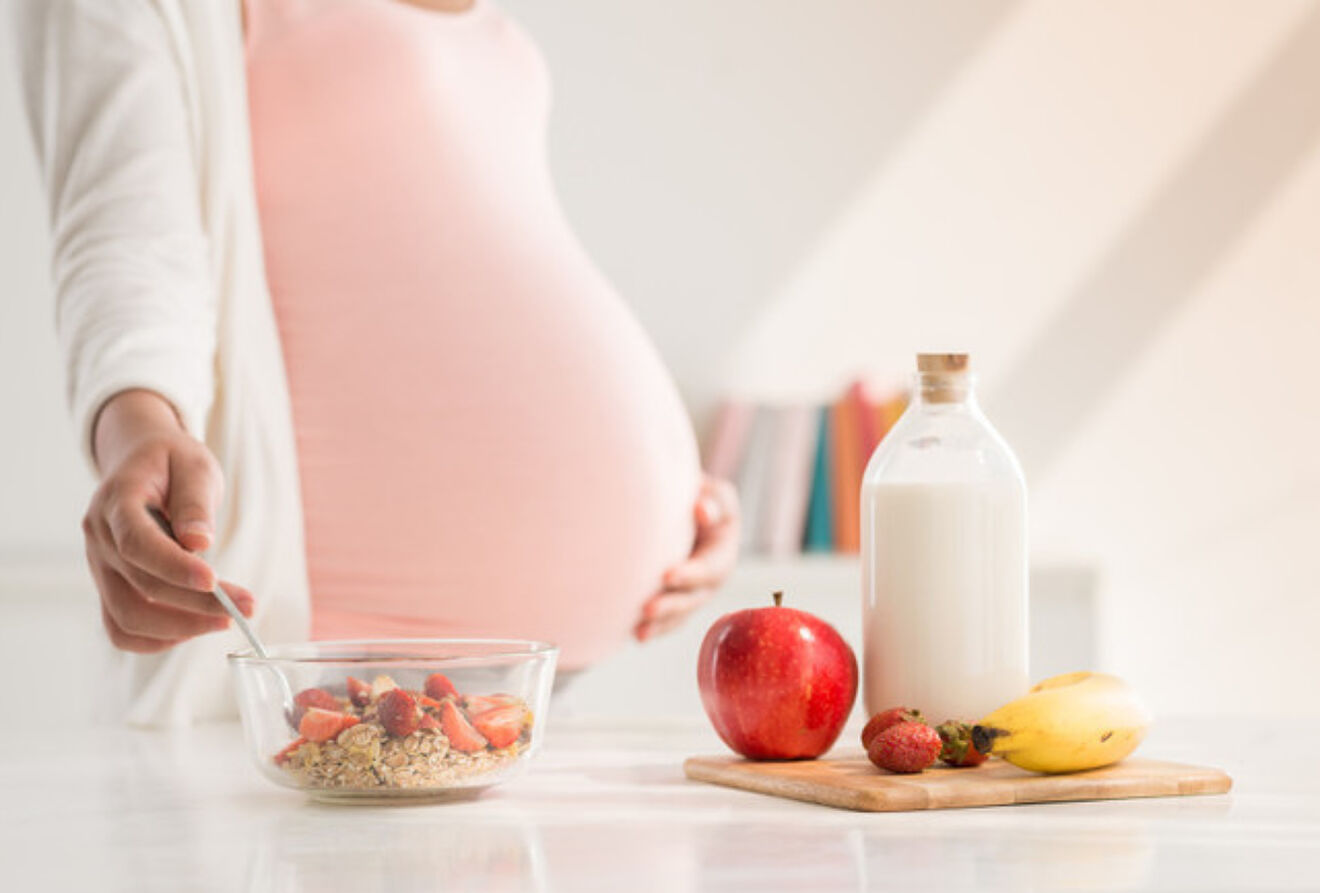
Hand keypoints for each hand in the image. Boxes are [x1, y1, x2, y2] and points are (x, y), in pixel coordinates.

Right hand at [84, 390, 253, 652]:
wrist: (142, 461)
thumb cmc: (172, 462)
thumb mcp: (194, 465)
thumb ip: (194, 502)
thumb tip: (199, 543)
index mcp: (117, 501)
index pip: (138, 543)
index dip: (174, 567)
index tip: (215, 581)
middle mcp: (100, 538)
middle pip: (140, 587)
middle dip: (196, 604)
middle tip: (247, 607)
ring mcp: (101, 567)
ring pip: (127, 617)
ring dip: (180, 628)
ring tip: (227, 618)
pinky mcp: (110, 586)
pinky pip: (121, 628)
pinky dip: (156, 639)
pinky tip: (195, 628)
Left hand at [634, 475, 739, 641]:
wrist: (691, 511)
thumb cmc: (702, 498)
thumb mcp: (716, 495)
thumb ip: (714, 502)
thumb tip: (701, 510)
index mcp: (723, 554)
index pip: (709, 568)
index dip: (690, 573)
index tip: (666, 575)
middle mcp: (711, 580)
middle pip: (693, 598)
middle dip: (671, 605)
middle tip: (647, 608)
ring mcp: (695, 594)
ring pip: (680, 615)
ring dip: (661, 624)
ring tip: (640, 632)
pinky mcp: (679, 601)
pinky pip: (669, 620)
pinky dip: (654, 628)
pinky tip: (635, 635)